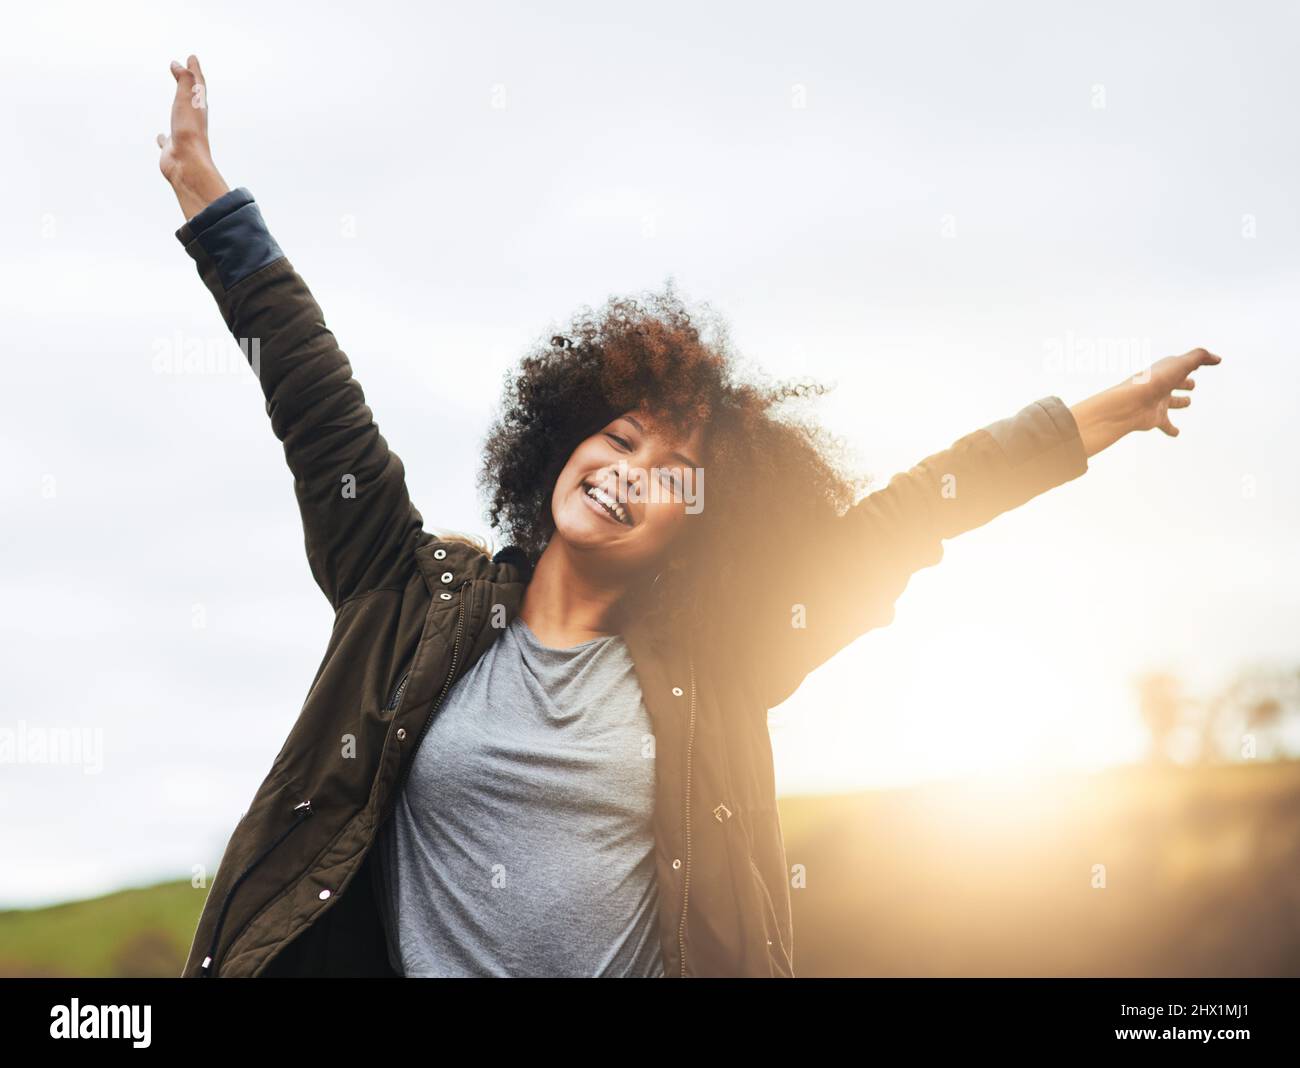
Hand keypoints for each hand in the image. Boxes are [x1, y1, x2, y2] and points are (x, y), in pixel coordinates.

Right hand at [156, 55, 229, 219]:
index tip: (192, 58)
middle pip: (191, 98)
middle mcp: (192, 120)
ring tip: (175, 102)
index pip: (197, 84)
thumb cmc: (189, 131)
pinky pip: (166, 141)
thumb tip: (179, 64)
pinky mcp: (171, 149)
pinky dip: (162, 137)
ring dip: (177, 107)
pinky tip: (160, 137)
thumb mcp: (187, 100)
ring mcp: (181, 134)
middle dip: (188, 84)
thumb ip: (185, 80)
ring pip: (179, 117)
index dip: (194, 70)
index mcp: (198, 108)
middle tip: (184, 71)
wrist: (187, 165)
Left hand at [1127, 348, 1221, 436]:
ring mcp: (1158, 402)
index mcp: (1165, 371)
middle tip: (1191, 384)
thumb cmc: (1154, 381)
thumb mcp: (1181, 364)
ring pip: (1171, 402)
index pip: (1181, 365)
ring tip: (1187, 402)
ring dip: (1179, 402)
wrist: (1130, 403)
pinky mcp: (1156, 418)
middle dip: (1183, 383)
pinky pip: (1166, 425)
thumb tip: (1217, 358)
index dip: (1191, 364)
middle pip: (1175, 383)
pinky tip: (1177, 433)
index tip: (1198, 364)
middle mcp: (1161, 386)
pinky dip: (1171, 429)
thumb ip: (1200, 357)